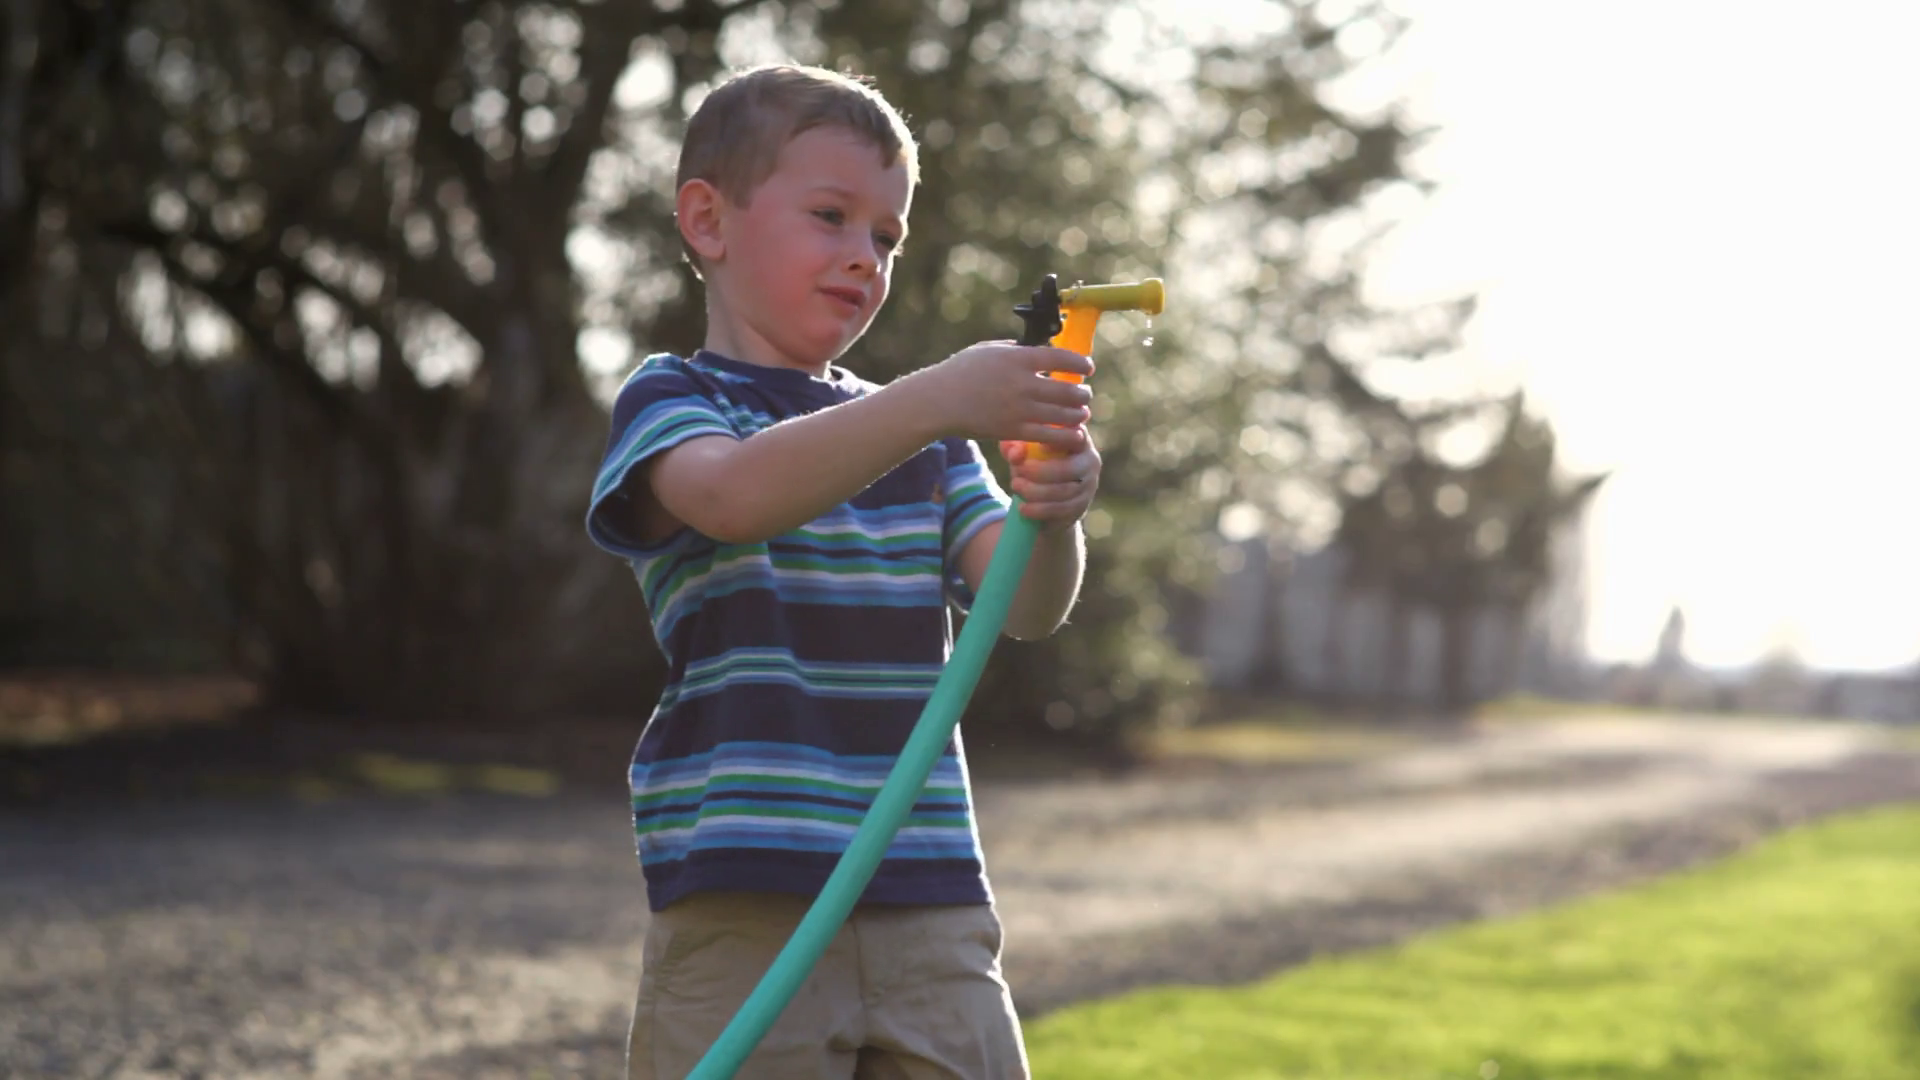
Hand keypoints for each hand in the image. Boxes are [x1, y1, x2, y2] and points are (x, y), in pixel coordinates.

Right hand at [923, 341, 1093, 448]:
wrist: (939, 401)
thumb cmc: (962, 371)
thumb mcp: (989, 350)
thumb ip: (1017, 350)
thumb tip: (1042, 348)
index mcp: (1017, 358)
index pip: (1061, 357)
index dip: (1080, 363)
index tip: (1088, 367)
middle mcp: (1021, 383)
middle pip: (1067, 390)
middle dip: (1083, 393)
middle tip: (1086, 394)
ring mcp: (1018, 409)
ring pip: (1064, 415)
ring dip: (1079, 414)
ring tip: (1082, 413)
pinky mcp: (1013, 431)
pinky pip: (1049, 436)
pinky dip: (1067, 436)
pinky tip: (1074, 435)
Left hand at [1000, 430, 1100, 529]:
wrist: (1048, 500)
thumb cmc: (1036, 464)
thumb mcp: (1024, 452)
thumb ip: (1015, 447)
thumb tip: (1015, 452)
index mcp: (1079, 440)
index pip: (1076, 434)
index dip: (1059, 440)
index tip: (1039, 445)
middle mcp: (1090, 461)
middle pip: (1068, 468)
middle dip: (1040, 471)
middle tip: (1018, 470)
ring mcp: (1088, 486)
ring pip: (1064, 491)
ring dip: (1036, 491)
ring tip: (1015, 486)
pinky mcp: (1081, 507)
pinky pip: (1062, 509)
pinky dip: (1040, 510)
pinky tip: (1023, 508)